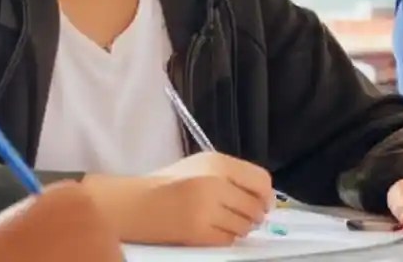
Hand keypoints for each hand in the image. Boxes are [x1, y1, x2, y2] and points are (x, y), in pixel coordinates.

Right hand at [84, 152, 275, 245]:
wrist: (136, 203)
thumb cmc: (168, 183)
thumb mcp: (201, 166)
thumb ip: (232, 175)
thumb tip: (264, 197)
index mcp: (218, 162)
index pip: (261, 181)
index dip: (266, 196)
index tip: (262, 203)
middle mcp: (216, 183)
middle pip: (255, 206)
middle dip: (253, 215)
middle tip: (242, 216)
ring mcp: (208, 208)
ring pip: (245, 226)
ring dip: (240, 228)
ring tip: (223, 222)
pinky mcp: (200, 231)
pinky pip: (228, 239)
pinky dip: (225, 238)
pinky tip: (212, 230)